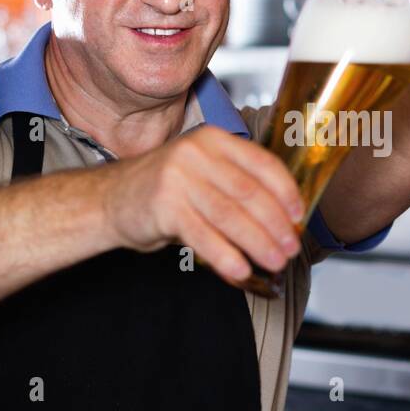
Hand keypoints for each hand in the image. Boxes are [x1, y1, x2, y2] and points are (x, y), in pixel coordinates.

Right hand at [103, 126, 304, 286]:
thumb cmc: (166, 189)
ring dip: (258, 243)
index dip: (286, 192)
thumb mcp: (203, 172)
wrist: (110, 198)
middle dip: (276, 225)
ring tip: (274, 262)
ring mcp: (178, 178)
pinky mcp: (163, 205)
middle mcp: (197, 153)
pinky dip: (225, 255)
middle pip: (250, 193)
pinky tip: (240, 270)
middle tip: (290, 248)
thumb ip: (237, 184)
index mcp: (214, 140)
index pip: (262, 164)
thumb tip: (283, 220)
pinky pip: (203, 235)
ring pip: (230, 216)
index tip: (298, 216)